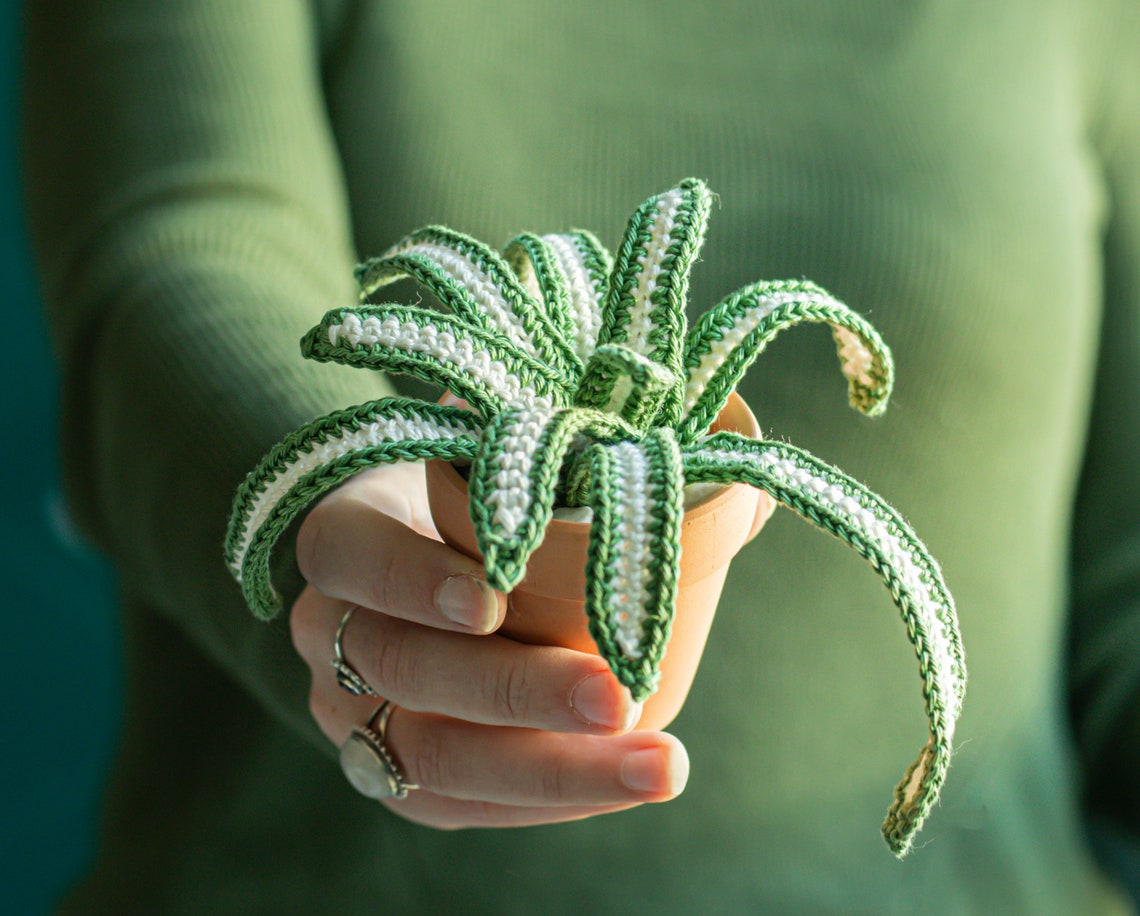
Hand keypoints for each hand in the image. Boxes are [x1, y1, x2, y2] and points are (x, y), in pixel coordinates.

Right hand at [290, 463, 689, 829]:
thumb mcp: (503, 461)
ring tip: (657, 764)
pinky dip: (545, 798)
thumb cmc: (479, 500)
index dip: (409, 578)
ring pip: (429, 757)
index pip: (349, 551)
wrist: (422, 573)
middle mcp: (326, 628)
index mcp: (345, 532)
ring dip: (549, 768)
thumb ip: (589, 461)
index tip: (493, 600)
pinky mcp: (393, 770)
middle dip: (513, 691)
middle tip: (613, 697)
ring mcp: (349, 709)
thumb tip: (743, 497)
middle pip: (400, 668)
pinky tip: (623, 783)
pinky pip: (456, 805)